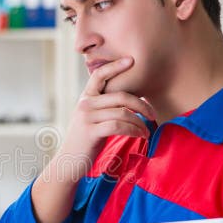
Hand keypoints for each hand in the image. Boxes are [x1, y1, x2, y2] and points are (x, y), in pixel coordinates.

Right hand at [58, 56, 156, 178]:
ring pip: (123, 112)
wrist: (69, 162)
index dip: (115, 66)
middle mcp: (85, 104)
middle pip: (121, 96)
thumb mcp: (91, 119)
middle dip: (142, 104)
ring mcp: (87, 117)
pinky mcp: (91, 132)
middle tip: (153, 113)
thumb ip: (103, 107)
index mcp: (85, 98)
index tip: (131, 60)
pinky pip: (119, 126)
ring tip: (147, 130)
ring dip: (140, 122)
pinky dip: (134, 130)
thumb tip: (128, 100)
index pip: (99, 75)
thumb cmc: (85, 141)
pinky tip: (141, 135)